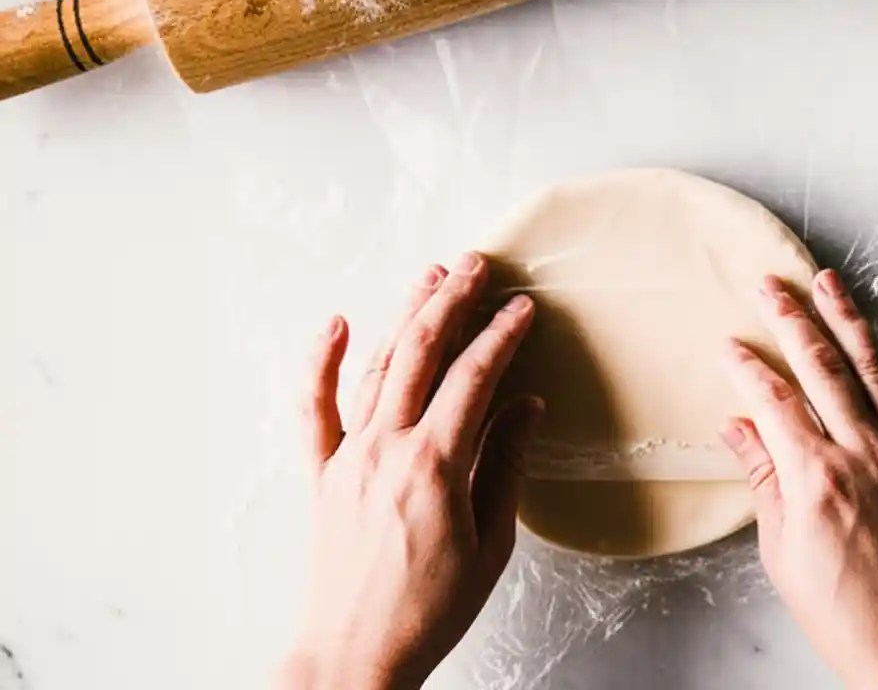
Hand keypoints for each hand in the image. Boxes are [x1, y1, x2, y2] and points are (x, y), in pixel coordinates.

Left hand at [277, 253, 541, 689]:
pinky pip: (313, 408)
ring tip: (431, 277)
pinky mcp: (322, 474)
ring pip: (376, 366)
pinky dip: (320, 362)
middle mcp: (386, 449)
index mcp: (434, 465)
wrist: (356, 652)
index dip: (501, 336)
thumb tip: (524, 406)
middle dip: (452, 302)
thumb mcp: (490, 541)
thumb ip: (505, 465)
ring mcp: (348, 457)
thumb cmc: (429, 609)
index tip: (522, 308)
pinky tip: (334, 323)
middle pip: (420, 353)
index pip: (473, 378)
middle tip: (477, 266)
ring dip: (404, 316)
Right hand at [720, 271, 877, 688]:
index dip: (748, 367)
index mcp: (816, 477)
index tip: (730, 346)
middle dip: (792, 319)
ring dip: (849, 319)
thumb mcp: (782, 548)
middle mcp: (864, 454)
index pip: (774, 400)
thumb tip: (737, 428)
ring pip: (876, 368)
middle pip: (822, 368)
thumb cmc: (840, 608)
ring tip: (828, 280)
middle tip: (770, 284)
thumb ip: (763, 479)